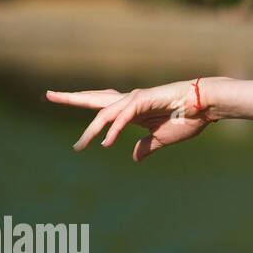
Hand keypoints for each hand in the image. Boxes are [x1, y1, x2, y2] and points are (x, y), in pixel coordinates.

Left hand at [46, 80, 216, 161]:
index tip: (66, 105)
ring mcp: (135, 100)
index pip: (102, 107)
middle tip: (48, 95)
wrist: (204, 107)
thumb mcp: (161, 140)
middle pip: (94, 99)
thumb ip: (146, 148)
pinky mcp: (143, 101)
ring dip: (92, 131)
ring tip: (80, 146)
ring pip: (105, 114)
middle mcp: (129, 102)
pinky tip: (107, 142)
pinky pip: (122, 117)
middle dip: (70, 98)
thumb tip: (134, 158)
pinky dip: (113, 130)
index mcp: (132, 111)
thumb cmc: (187, 120)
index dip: (84, 106)